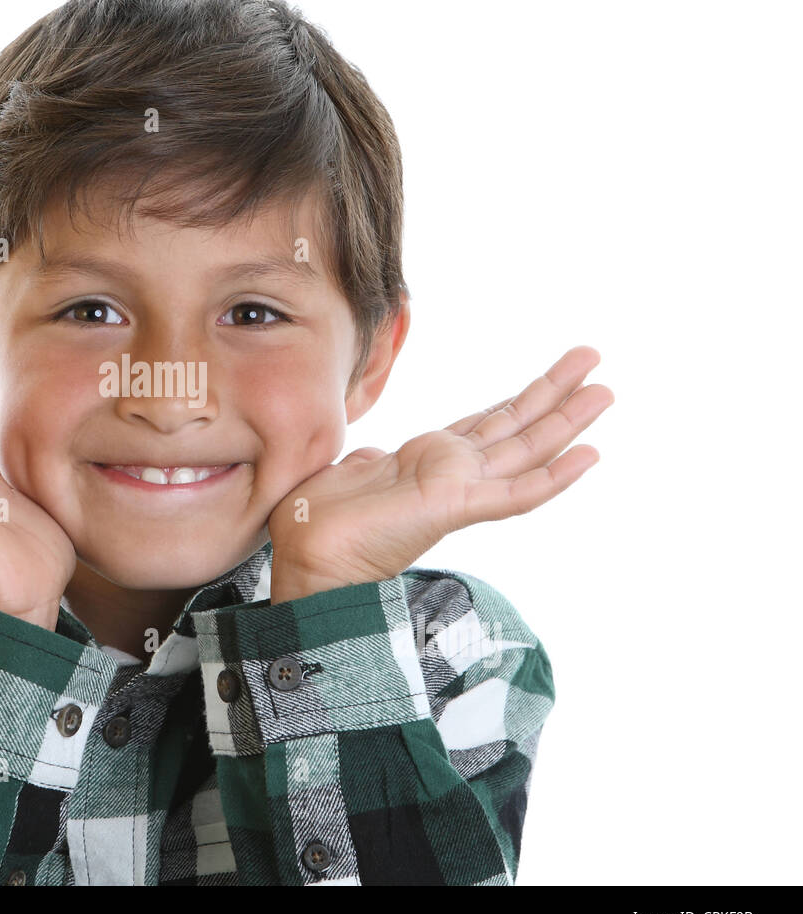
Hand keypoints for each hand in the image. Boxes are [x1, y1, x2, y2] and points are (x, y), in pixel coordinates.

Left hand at [267, 346, 613, 601]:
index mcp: (429, 461)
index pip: (486, 424)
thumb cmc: (318, 520)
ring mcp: (460, 490)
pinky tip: (591, 455)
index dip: (520, 399)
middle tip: (595, 359)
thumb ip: (370, 461)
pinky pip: (516, 494)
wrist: (306, 554)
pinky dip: (555, 478)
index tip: (553, 375)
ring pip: (526, 450)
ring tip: (607, 391)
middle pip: (516, 425)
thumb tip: (371, 456)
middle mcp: (453, 471)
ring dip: (568, 421)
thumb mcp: (350, 473)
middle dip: (556, 393)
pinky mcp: (457, 506)